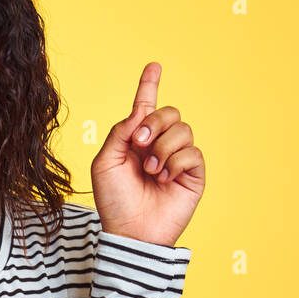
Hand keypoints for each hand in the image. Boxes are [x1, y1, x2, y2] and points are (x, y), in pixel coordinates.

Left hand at [90, 61, 205, 246]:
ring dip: (163, 148)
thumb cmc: (114, 201)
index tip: (154, 66)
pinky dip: (175, 163)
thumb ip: (120, 133)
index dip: (150, 85)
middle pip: (170, 112)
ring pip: (183, 130)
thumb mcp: (105, 162)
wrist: (130, 232)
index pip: (146, 107)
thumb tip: (139, 114)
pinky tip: (164, 179)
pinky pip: (193, 153)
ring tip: (151, 171)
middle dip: (154, 122)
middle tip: (139, 143)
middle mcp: (159, 146)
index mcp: (136, 140)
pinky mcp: (192, 175)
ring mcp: (177, 159)